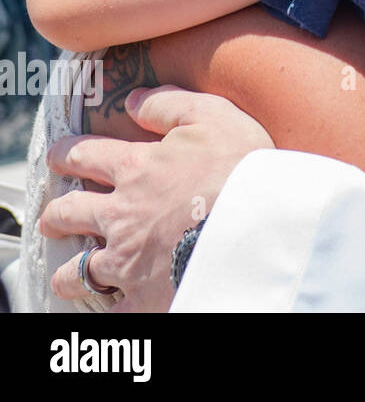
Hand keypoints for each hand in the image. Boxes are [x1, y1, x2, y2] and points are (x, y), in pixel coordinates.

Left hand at [40, 85, 272, 311]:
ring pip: (77, 271)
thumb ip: (170, 105)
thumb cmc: (242, 168)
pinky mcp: (142, 296)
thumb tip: (133, 101)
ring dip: (69, 271)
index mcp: (136, 169)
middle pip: (67, 214)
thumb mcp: (214, 117)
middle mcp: (121, 214)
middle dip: (56, 215)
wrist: (261, 226)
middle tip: (56, 218)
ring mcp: (127, 259)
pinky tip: (114, 307)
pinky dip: (111, 308)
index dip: (66, 153)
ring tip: (70, 274)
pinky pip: (112, 310)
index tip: (58, 156)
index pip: (84, 155)